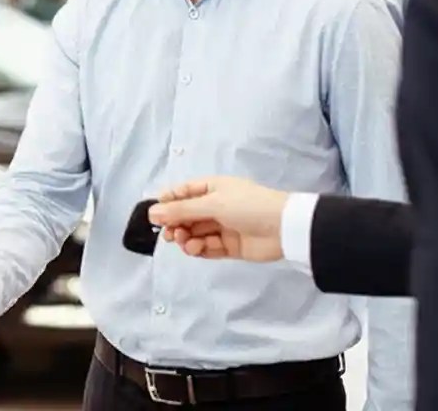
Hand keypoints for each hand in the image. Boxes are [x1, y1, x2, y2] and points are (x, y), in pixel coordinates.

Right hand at [147, 176, 289, 261]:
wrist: (284, 228)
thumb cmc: (248, 206)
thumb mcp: (212, 203)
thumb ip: (181, 210)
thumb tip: (152, 213)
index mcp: (213, 188)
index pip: (183, 193)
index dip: (167, 202)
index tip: (154, 216)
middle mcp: (216, 206)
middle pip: (187, 215)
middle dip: (175, 224)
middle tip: (169, 235)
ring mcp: (223, 227)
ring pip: (195, 233)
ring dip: (186, 238)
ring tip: (185, 243)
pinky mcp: (230, 246)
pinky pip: (208, 248)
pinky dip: (199, 249)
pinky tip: (196, 249)